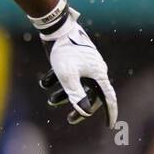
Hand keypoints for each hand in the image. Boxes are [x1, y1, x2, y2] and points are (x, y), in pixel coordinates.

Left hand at [38, 8, 117, 127]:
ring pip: (78, 84)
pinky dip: (58, 80)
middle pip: (90, 94)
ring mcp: (86, 63)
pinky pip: (70, 74)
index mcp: (98, 74)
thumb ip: (76, 95)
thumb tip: (84, 112)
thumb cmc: (64, 52)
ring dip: (64, 94)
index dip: (109, 112)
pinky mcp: (75, 58)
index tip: (109, 125)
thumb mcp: (68, 77)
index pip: (108, 97)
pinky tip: (44, 82)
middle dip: (78, 107)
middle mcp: (95, 69)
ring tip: (50, 100)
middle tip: (69, 120)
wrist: (56, 27)